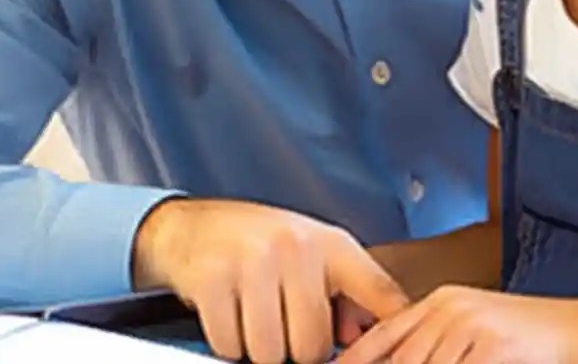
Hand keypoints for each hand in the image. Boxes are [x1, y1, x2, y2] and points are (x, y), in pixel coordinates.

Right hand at [131, 199, 408, 363]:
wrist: (189, 226)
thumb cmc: (258, 245)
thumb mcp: (310, 256)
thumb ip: (345, 295)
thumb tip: (361, 340)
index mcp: (331, 244)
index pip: (379, 292)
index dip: (388, 330)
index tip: (382, 352)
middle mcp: (296, 248)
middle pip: (312, 345)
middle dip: (295, 348)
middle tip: (281, 322)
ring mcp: (253, 261)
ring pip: (270, 351)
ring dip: (259, 347)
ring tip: (254, 315)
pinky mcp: (213, 279)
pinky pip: (230, 345)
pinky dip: (227, 341)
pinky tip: (228, 312)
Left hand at [337, 286, 576, 363]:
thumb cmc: (527, 341)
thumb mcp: (473, 331)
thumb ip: (435, 345)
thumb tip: (395, 360)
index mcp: (441, 303)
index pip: (385, 336)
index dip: (355, 360)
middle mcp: (451, 311)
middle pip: (400, 360)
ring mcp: (471, 329)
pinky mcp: (493, 349)